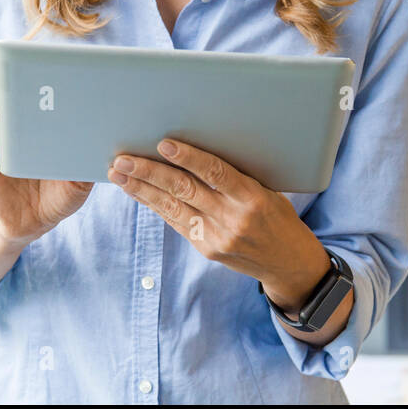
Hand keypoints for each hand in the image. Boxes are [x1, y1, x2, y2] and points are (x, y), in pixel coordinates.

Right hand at [0, 96, 93, 249]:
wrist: (31, 224)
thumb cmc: (58, 199)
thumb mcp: (78, 184)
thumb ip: (85, 167)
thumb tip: (99, 147)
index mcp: (46, 132)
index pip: (44, 102)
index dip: (48, 88)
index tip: (56, 77)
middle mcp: (22, 132)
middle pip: (16, 99)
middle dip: (20, 87)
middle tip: (30, 84)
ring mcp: (1, 143)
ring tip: (5, 103)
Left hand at [108, 139, 331, 313]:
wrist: (289, 264)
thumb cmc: (279, 218)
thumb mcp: (268, 192)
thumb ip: (236, 177)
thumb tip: (197, 152)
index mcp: (252, 198)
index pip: (215, 173)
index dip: (188, 157)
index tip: (163, 144)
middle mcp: (232, 219)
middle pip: (184, 190)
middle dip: (149, 173)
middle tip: (123, 159)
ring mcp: (217, 237)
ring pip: (172, 207)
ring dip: (142, 190)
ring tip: (119, 174)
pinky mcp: (207, 250)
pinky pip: (176, 222)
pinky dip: (155, 205)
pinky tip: (138, 192)